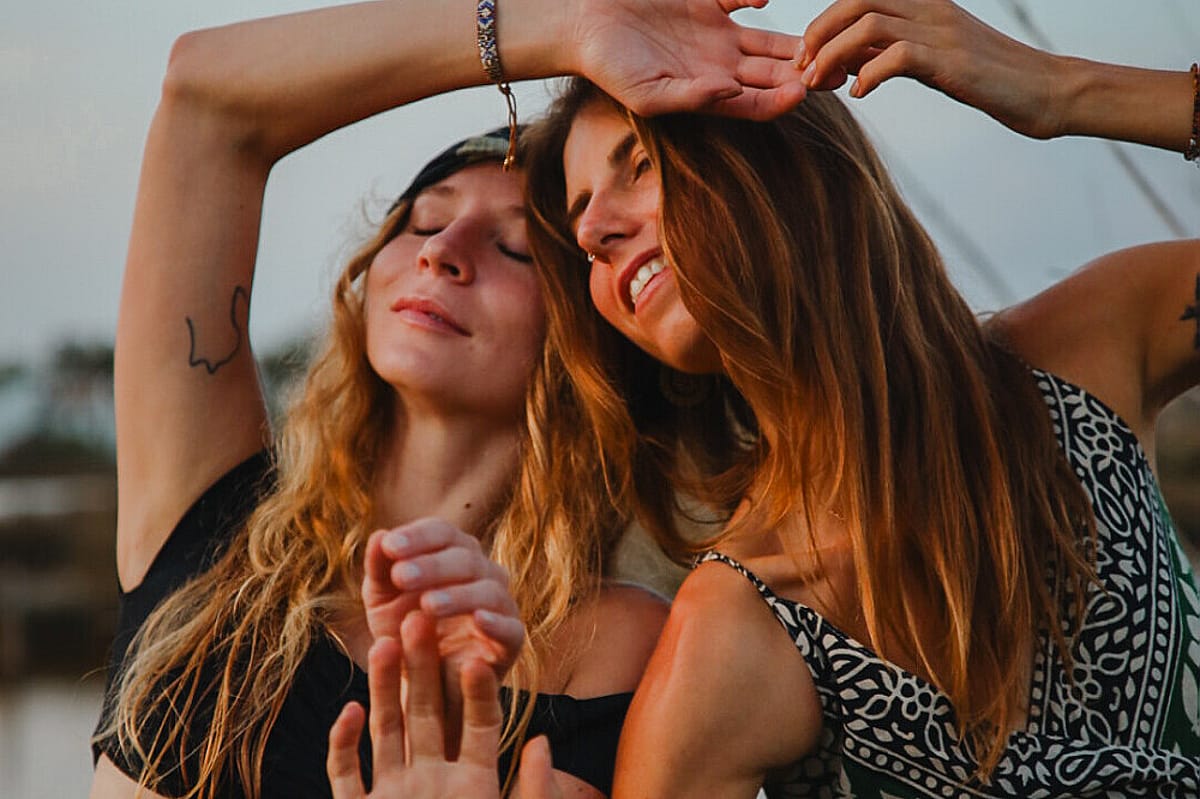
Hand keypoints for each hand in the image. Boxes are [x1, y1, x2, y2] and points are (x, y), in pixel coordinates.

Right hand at [327, 613, 559, 798]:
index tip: (476, 652)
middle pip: (429, 714)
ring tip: (383, 643)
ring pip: (386, 732)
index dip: (478, 689)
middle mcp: (433, 783)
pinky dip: (344, 745)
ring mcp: (394, 797)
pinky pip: (347, 776)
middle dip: (424, 669)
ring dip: (382, 692)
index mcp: (475, 784)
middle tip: (418, 619)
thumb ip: (534, 794)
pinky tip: (349, 712)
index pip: (480, 724)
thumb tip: (544, 740)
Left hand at [363, 520, 524, 676]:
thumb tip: (379, 536)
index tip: (390, 548)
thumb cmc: (402, 631)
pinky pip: (512, 629)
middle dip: (432, 566)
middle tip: (402, 577)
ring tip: (427, 606)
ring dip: (458, 594)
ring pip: (489, 590)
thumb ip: (380, 569)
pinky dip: (497, 622)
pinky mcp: (510, 642)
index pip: (442, 533)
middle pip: (466, 557)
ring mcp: (500, 606)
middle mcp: (482, 573)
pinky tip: (477, 620)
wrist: (418, 683)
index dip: (418, 537)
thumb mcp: (382, 601)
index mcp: (452, 553)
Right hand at [571, 0, 807, 118]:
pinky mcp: (706, 2)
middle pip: (773, 74)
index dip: (783, 100)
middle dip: (807, 74)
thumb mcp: (647, 93)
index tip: (804, 90)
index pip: (757, 104)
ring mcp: (716, 34)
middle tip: (838, 68)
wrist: (583, 25)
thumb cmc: (608, 66)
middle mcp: (718, 67)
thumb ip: (691, 96)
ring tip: (824, 38)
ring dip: (798, 43)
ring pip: (769, 42)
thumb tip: (733, 92)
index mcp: (707, 94)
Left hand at [798, 0, 1064, 138]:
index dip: (825, 21)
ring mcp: (942, 31)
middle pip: (856, 1)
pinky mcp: (952, 61)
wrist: (1043, 90)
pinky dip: (869, 73)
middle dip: (819, 34)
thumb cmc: (986, 79)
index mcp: (924, 3)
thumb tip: (851, 63)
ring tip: (821, 83)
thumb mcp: (933, 58)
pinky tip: (861, 94)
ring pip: (868, 24)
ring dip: (834, 55)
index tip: (806, 55)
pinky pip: (898, 55)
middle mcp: (930, 7)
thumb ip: (894, 52)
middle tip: (803, 69)